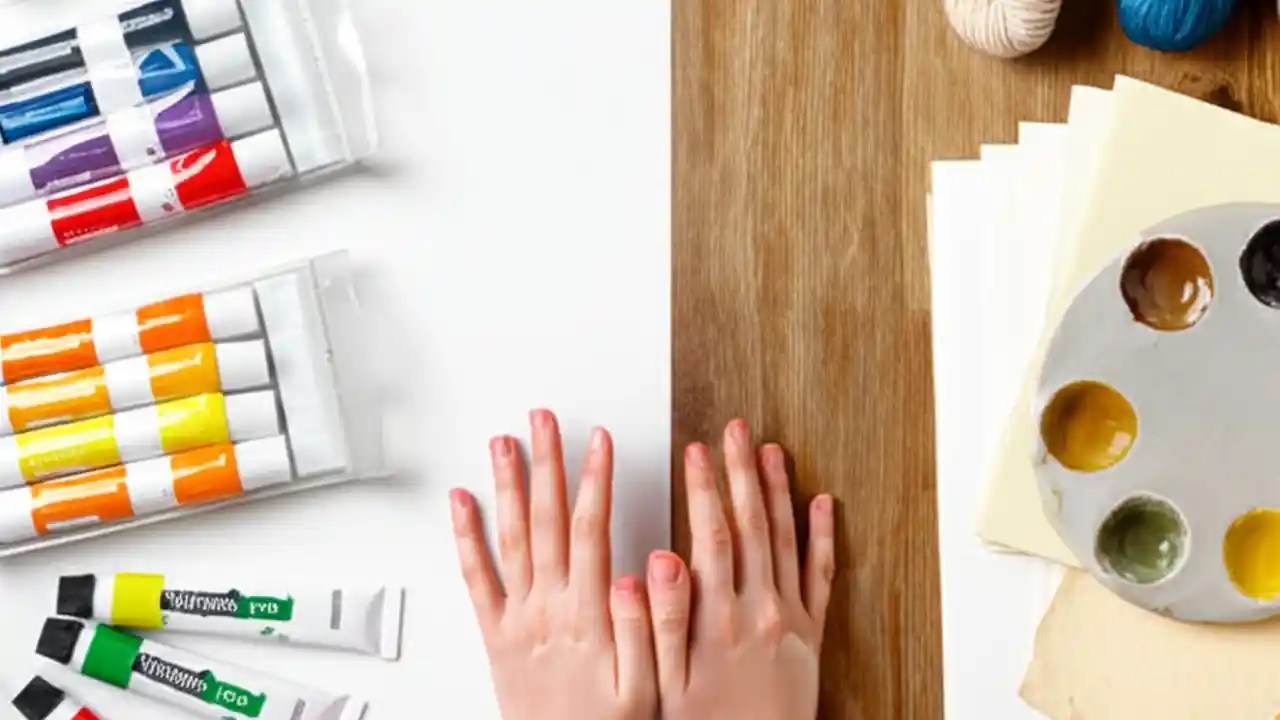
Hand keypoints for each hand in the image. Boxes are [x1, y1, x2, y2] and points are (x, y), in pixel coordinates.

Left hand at [450, 409, 656, 719]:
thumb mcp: (643, 688)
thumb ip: (643, 628)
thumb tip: (640, 572)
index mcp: (586, 615)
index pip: (590, 529)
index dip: (595, 479)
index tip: (598, 441)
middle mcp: (546, 608)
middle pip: (545, 519)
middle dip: (546, 463)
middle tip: (543, 420)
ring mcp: (516, 617)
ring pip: (509, 537)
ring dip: (506, 485)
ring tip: (504, 442)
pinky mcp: (494, 632)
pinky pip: (475, 577)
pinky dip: (465, 536)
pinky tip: (461, 501)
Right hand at [648, 419, 835, 719]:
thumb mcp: (666, 681)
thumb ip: (662, 619)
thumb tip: (657, 561)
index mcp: (719, 619)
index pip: (713, 537)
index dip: (703, 489)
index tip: (696, 452)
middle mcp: (759, 611)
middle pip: (753, 526)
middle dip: (742, 472)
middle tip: (736, 430)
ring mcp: (790, 619)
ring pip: (787, 541)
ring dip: (779, 490)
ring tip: (771, 449)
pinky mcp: (811, 633)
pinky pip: (821, 576)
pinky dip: (823, 537)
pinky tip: (822, 504)